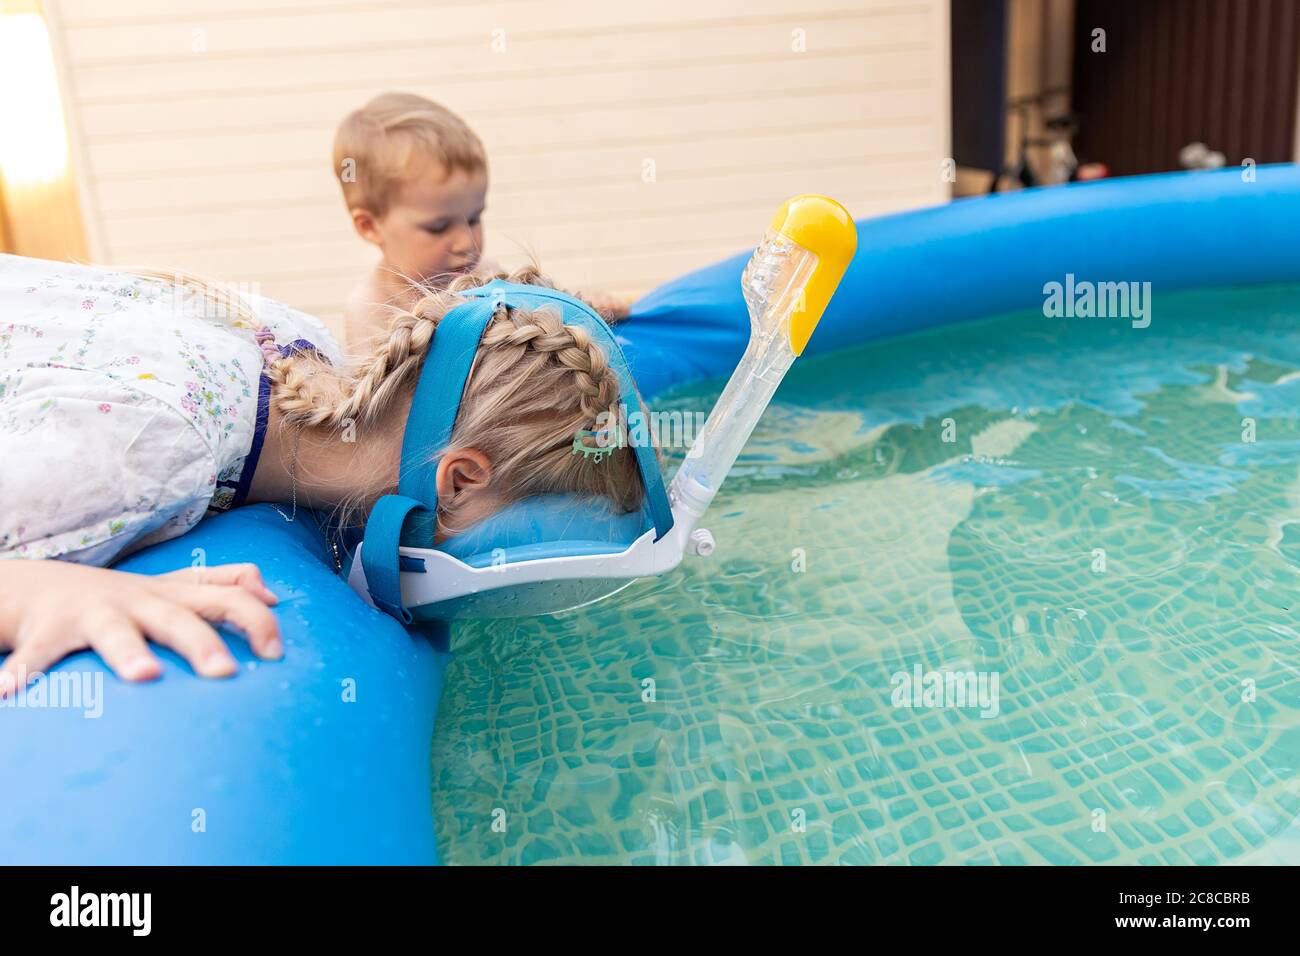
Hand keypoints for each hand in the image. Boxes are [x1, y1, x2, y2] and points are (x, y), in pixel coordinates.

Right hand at [0, 561, 281, 694]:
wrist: (38, 587)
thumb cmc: (122, 599)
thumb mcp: (174, 589)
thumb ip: (222, 585)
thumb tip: (272, 595)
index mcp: (172, 597)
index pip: (226, 597)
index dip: (255, 620)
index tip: (275, 654)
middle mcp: (137, 602)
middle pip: (178, 618)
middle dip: (201, 643)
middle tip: (223, 672)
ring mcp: (93, 614)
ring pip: (115, 632)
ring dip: (128, 652)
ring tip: (144, 676)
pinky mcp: (48, 631)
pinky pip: (37, 654)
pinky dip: (22, 673)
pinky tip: (9, 693)